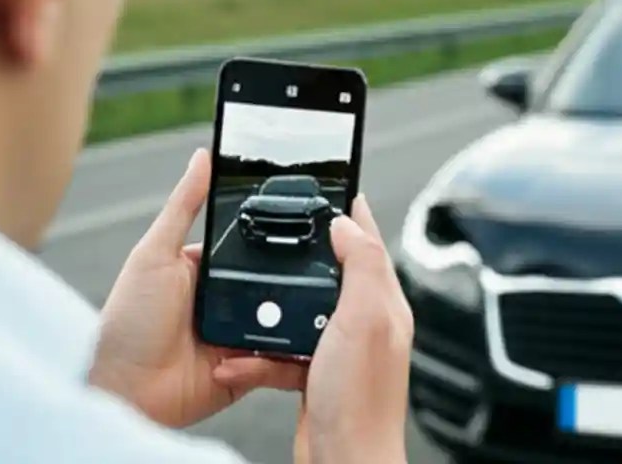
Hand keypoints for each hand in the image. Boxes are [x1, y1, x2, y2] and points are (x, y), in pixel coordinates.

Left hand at [89, 149, 306, 427]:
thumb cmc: (126, 322)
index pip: (250, 245)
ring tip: (299, 312)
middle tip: (323, 268)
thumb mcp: (154, 252)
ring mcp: (240, 336)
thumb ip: (182, 204)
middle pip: (275, 281)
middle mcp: (226, 301)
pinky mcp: (250, 370)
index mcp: (205, 269)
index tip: (311, 222)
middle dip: (295, 279)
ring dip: (290, 319)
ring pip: (286, 320)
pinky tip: (264, 349)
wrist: (124, 391)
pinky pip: (281, 359)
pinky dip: (278, 356)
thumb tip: (203, 155)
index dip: (278, 236)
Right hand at [229, 197, 411, 463]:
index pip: (368, 242)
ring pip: (297, 313)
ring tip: (243, 310)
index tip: (333, 186)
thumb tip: (347, 223)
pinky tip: (238, 360)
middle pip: (329, 273)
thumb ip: (360, 266)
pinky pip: (279, 352)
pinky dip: (256, 356)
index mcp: (383, 303)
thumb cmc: (360, 402)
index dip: (350, 212)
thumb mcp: (364, 319)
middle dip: (297, 260)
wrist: (343, 461)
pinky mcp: (314, 375)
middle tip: (271, 238)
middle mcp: (364, 323)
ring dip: (267, 314)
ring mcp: (338, 350)